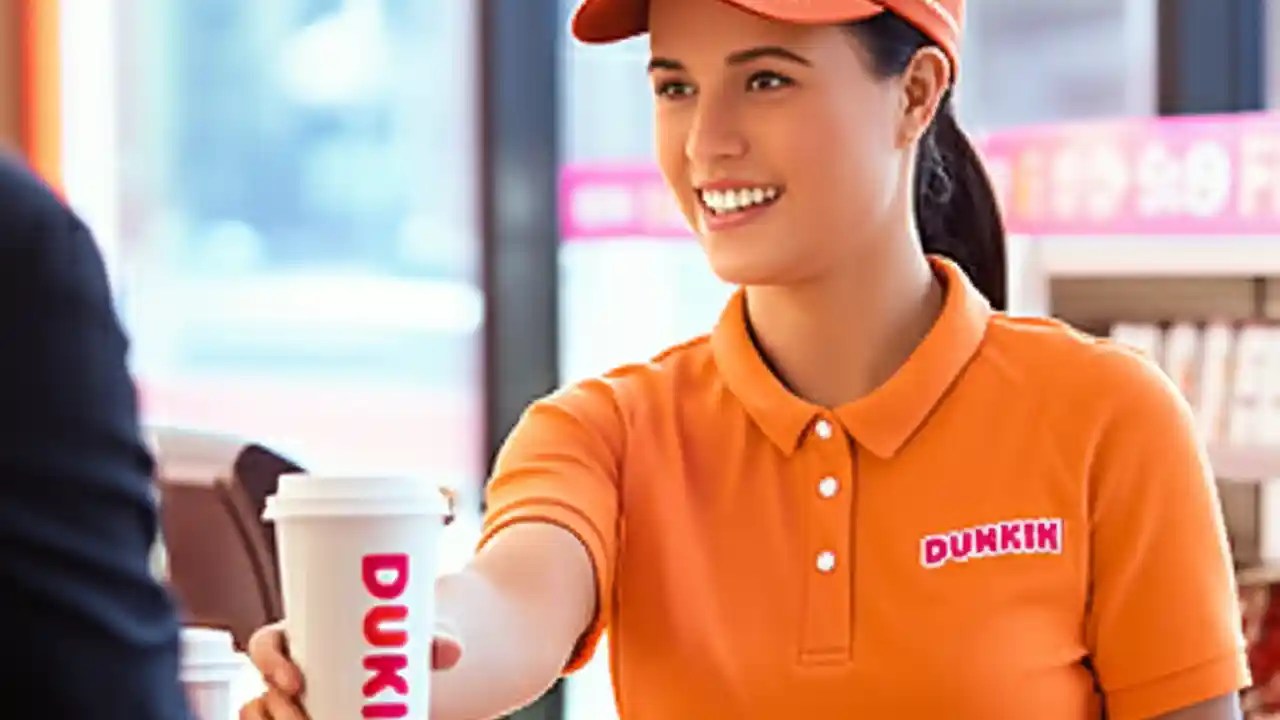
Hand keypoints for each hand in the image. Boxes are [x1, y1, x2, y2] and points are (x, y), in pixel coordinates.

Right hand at [238, 621, 463, 718]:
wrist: (407, 662)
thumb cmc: (401, 640)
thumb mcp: (414, 634)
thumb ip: (434, 639)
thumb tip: (452, 650)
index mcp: (298, 636)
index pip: (264, 644)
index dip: (269, 662)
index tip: (296, 681)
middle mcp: (289, 669)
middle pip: (264, 691)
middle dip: (278, 710)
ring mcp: (294, 700)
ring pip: (264, 716)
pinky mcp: (306, 718)